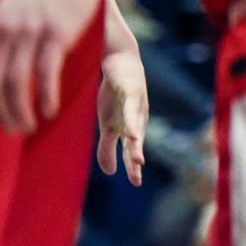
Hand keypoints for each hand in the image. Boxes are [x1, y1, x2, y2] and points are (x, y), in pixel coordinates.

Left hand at [0, 0, 101, 133]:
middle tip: (12, 131)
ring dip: (20, 111)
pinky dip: (45, 96)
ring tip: (27, 126)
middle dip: (0, 113)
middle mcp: (1, 30)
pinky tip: (49, 110)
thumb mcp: (9, 10)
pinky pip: (45, 73)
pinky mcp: (54, 32)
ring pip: (16, 82)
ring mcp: (27, 31)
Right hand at [96, 50, 148, 185]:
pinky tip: (131, 132)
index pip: (131, 150)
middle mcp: (135, 118)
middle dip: (135, 159)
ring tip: (138, 160)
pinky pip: (130, 106)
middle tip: (137, 178)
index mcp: (130, 127)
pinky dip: (131, 119)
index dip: (133, 166)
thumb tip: (109, 172)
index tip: (136, 184)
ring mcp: (134, 104)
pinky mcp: (128, 90)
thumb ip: (108, 147)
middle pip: (135, 141)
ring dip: (135, 143)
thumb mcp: (107, 123)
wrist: (120, 61)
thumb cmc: (116, 95)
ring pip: (135, 125)